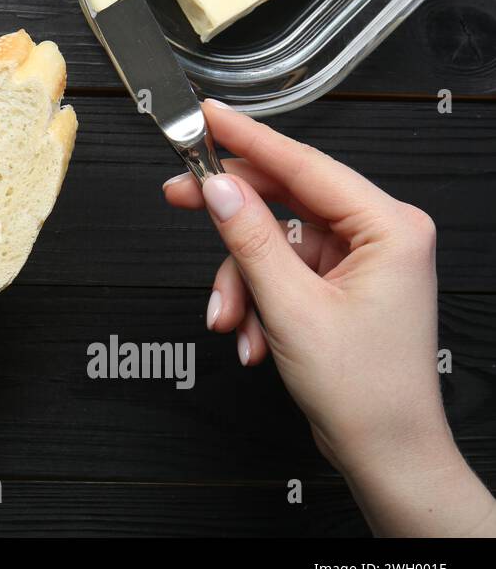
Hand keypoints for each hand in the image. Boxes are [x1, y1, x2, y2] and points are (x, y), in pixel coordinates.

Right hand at [164, 100, 495, 535]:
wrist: (386, 452)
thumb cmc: (365, 390)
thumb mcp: (291, 307)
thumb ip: (248, 238)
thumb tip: (216, 187)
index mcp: (389, 226)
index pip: (304, 164)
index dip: (248, 138)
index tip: (207, 116)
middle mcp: (381, 234)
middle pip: (285, 198)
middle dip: (231, 222)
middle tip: (178, 197)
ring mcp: (362, 259)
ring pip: (274, 241)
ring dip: (241, 281)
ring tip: (229, 320)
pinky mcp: (343, 282)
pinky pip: (282, 270)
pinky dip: (257, 300)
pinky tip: (252, 336)